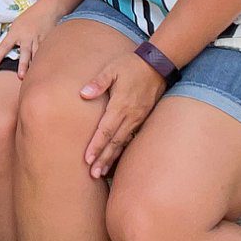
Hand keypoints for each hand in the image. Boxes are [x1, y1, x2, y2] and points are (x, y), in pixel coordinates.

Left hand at [0, 0, 62, 70]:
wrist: (47, 9)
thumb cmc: (29, 17)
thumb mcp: (16, 25)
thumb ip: (13, 38)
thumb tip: (8, 50)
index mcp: (15, 33)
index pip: (4, 46)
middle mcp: (26, 37)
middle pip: (24, 53)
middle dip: (22, 65)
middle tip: (20, 76)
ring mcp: (37, 40)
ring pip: (35, 55)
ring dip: (33, 66)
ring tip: (32, 77)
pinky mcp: (47, 41)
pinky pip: (44, 53)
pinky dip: (42, 60)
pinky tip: (43, 69)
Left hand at [79, 49, 169, 179]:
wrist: (157, 65)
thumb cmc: (130, 66)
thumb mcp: (112, 69)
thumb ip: (98, 82)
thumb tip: (83, 94)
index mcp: (120, 105)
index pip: (106, 130)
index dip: (96, 146)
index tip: (87, 159)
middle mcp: (130, 116)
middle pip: (114, 142)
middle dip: (103, 159)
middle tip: (93, 175)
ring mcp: (138, 119)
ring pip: (123, 143)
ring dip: (112, 158)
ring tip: (102, 172)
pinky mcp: (143, 119)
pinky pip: (131, 139)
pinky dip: (122, 151)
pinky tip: (116, 159)